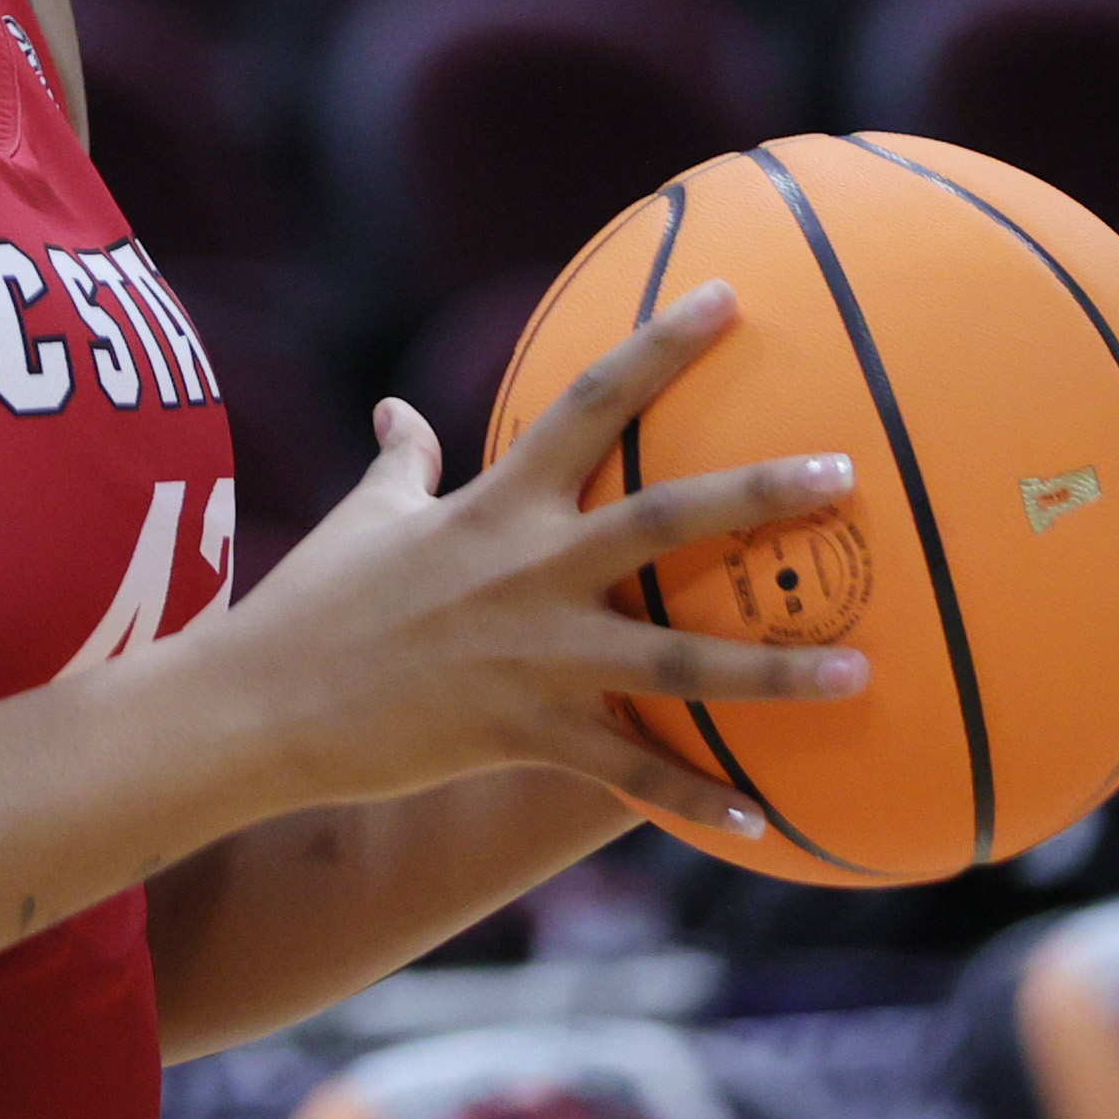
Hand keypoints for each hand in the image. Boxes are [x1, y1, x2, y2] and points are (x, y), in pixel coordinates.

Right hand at [196, 280, 864, 835]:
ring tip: (858, 671)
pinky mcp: (523, 731)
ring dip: (770, 669)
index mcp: (496, 503)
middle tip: (843, 474)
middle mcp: (528, 568)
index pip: (590, 402)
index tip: (729, 299)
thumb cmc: (312, 605)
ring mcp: (532, 654)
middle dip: (757, 494)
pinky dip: (692, 797)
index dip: (662, 346)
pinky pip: (626, 771)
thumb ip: (403, 463)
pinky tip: (761, 820)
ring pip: (674, 658)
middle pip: (661, 518)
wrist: (260, 705)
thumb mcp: (365, 518)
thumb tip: (400, 411)